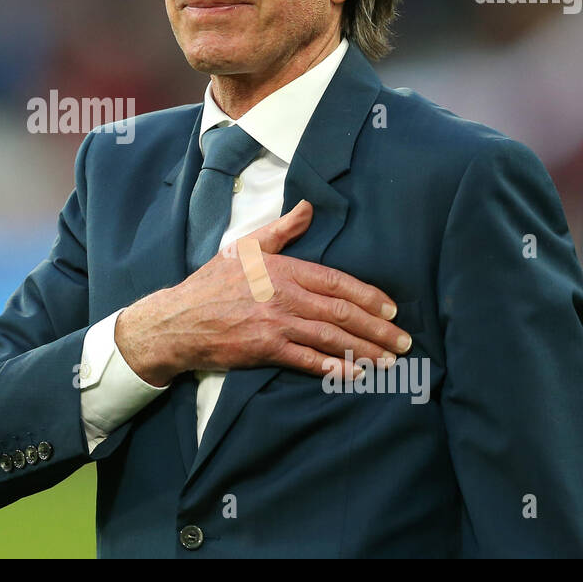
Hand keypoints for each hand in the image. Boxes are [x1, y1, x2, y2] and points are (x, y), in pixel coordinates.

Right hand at [115, 200, 408, 385]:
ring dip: (363, 351)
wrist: (179, 319)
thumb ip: (281, 230)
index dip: (368, 295)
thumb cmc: (212, 283)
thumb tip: (308, 207)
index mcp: (283, 269)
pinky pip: (307, 360)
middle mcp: (284, 296)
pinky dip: (333, 368)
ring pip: (330, 338)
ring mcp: (275, 324)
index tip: (392, 308)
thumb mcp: (244, 247)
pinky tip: (354, 374)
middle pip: (341, 312)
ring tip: (388, 361)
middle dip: (377, 328)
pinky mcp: (265, 349)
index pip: (336, 281)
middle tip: (403, 341)